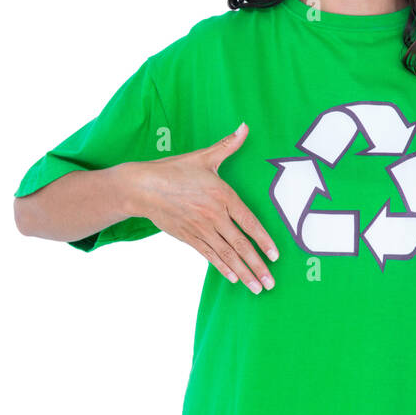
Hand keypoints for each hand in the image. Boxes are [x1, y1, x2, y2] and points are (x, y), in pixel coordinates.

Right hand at [123, 122, 278, 292]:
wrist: (140, 187)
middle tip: (271, 283)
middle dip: (257, 265)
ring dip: (243, 273)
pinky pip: (209, 255)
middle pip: (240, 244)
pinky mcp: (188, 237)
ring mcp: (200, 229)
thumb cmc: (175, 170)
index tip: (275, 255)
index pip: (249, 222)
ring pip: (226, 254)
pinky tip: (234, 279)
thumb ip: (228, 145)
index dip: (263, 240)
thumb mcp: (204, 157)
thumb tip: (245, 127)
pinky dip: (222, 267)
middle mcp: (214, 216)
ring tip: (257, 287)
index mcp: (223, 196)